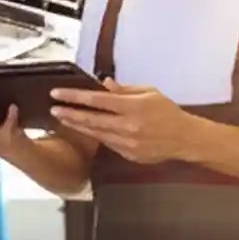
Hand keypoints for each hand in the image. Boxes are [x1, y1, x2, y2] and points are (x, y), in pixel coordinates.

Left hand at [49, 79, 197, 163]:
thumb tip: (105, 84)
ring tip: (63, 118)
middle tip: (53, 108)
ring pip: (95, 134)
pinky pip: (107, 143)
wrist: (184, 139)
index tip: (57, 93)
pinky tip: (84, 129)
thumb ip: (125, 90)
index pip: (96, 100)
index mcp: (133, 107)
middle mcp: (128, 126)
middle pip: (90, 120)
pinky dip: (95, 135)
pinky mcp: (128, 155)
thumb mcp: (149, 92)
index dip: (74, 97)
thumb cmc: (168, 112)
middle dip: (69, 114)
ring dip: (77, 126)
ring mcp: (127, 143)